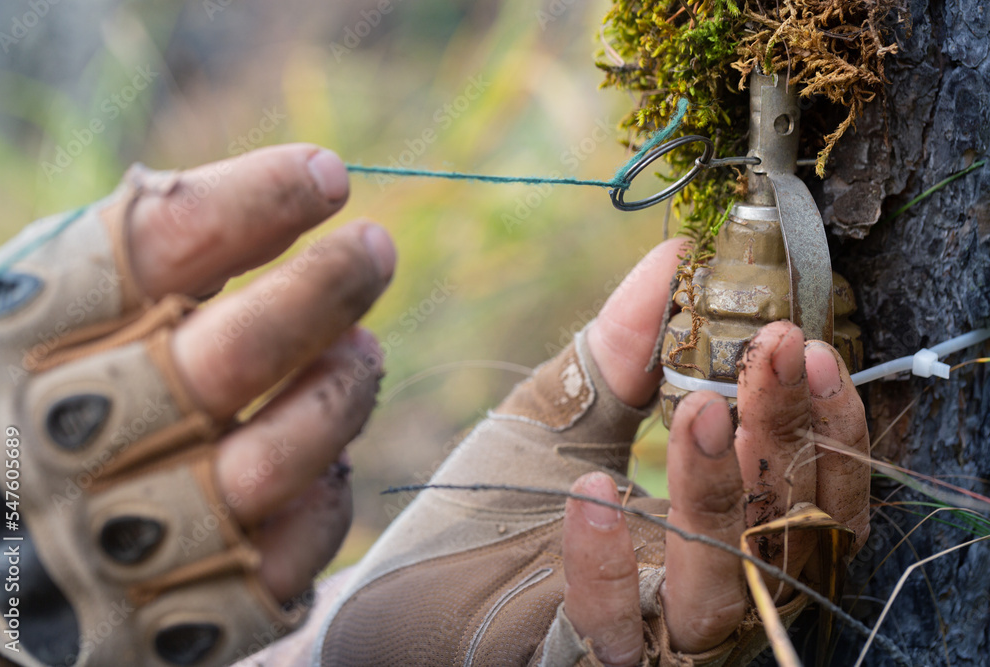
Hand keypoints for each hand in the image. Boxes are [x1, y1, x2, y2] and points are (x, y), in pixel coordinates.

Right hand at [0, 143, 395, 664]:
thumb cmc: (39, 400)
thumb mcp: (56, 309)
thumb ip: (151, 256)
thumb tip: (296, 192)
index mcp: (21, 345)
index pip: (143, 254)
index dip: (248, 205)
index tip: (325, 175)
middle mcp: (65, 445)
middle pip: (223, 364)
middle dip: (318, 296)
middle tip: (374, 249)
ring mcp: (118, 544)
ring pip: (263, 468)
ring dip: (334, 400)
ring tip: (362, 353)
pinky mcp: (171, 622)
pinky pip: (280, 563)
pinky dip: (323, 502)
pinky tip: (325, 464)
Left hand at [313, 238, 867, 666]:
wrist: (399, 602)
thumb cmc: (486, 514)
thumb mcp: (561, 420)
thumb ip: (623, 352)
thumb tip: (672, 260)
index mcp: (714, 533)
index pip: (800, 482)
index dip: (818, 415)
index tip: (802, 340)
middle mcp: (704, 593)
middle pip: (786, 531)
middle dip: (788, 436)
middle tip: (775, 351)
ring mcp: (653, 643)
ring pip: (725, 590)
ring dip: (720, 495)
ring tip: (701, 408)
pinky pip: (617, 635)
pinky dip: (608, 568)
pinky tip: (591, 493)